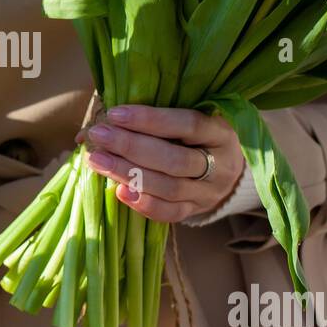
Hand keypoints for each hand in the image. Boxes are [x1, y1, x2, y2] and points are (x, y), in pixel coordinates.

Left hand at [79, 104, 243, 222]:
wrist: (228, 171)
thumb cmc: (198, 136)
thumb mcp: (188, 120)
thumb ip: (154, 118)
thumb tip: (99, 122)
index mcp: (220, 132)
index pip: (187, 124)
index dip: (150, 120)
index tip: (115, 114)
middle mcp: (220, 164)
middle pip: (174, 160)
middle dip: (132, 147)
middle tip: (98, 136)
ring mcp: (209, 192)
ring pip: (169, 188)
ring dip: (129, 174)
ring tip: (98, 161)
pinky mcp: (197, 211)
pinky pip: (170, 213)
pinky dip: (144, 204)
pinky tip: (118, 191)